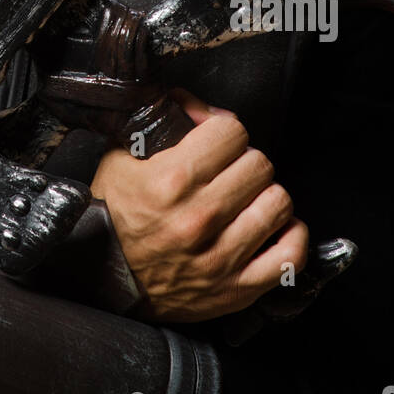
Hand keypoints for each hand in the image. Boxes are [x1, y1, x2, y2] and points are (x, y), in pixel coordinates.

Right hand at [90, 88, 307, 322]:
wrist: (103, 280)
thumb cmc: (114, 217)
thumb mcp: (121, 158)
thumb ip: (159, 122)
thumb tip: (198, 104)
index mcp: (172, 181)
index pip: (231, 131)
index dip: (222, 128)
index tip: (213, 137)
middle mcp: (200, 217)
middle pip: (259, 164)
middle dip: (244, 159)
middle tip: (228, 169)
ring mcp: (222, 257)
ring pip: (278, 203)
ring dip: (264, 194)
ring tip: (245, 198)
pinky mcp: (237, 288)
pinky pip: (291, 254)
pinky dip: (288, 235)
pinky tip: (269, 226)